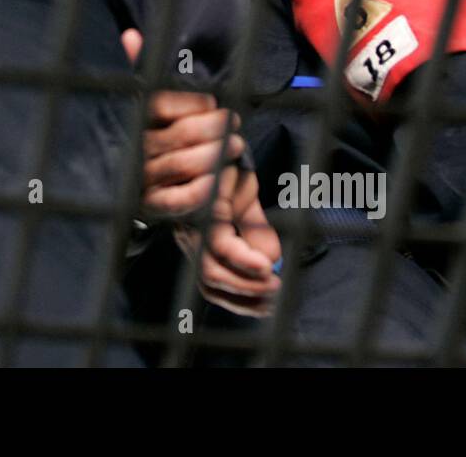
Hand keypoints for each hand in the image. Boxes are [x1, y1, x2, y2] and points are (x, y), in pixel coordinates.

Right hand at [120, 29, 245, 220]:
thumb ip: (141, 70)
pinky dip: (206, 188)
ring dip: (218, 153)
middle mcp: (135, 150)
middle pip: (182, 134)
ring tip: (237, 145)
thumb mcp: (142, 100)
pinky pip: (184, 198)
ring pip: (186, 163)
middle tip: (235, 123)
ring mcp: (145, 180)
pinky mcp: (157, 206)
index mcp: (131, 120)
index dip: (195, 102)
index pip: (163, 104)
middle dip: (216, 127)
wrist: (132, 186)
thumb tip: (130, 35)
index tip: (214, 102)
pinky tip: (223, 175)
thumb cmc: (150, 134)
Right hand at [173, 165, 281, 316]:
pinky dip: (234, 297)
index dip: (244, 261)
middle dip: (246, 286)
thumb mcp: (245, 188)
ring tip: (271, 303)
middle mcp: (188, 232)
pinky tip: (258, 302)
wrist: (204, 163)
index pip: (219, 246)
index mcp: (199, 210)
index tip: (269, 268)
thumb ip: (256, 226)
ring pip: (208, 284)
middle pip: (210, 272)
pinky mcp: (196, 254)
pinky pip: (210, 283)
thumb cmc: (227, 169)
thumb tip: (272, 260)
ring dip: (241, 299)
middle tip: (277, 286)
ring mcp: (189, 245)